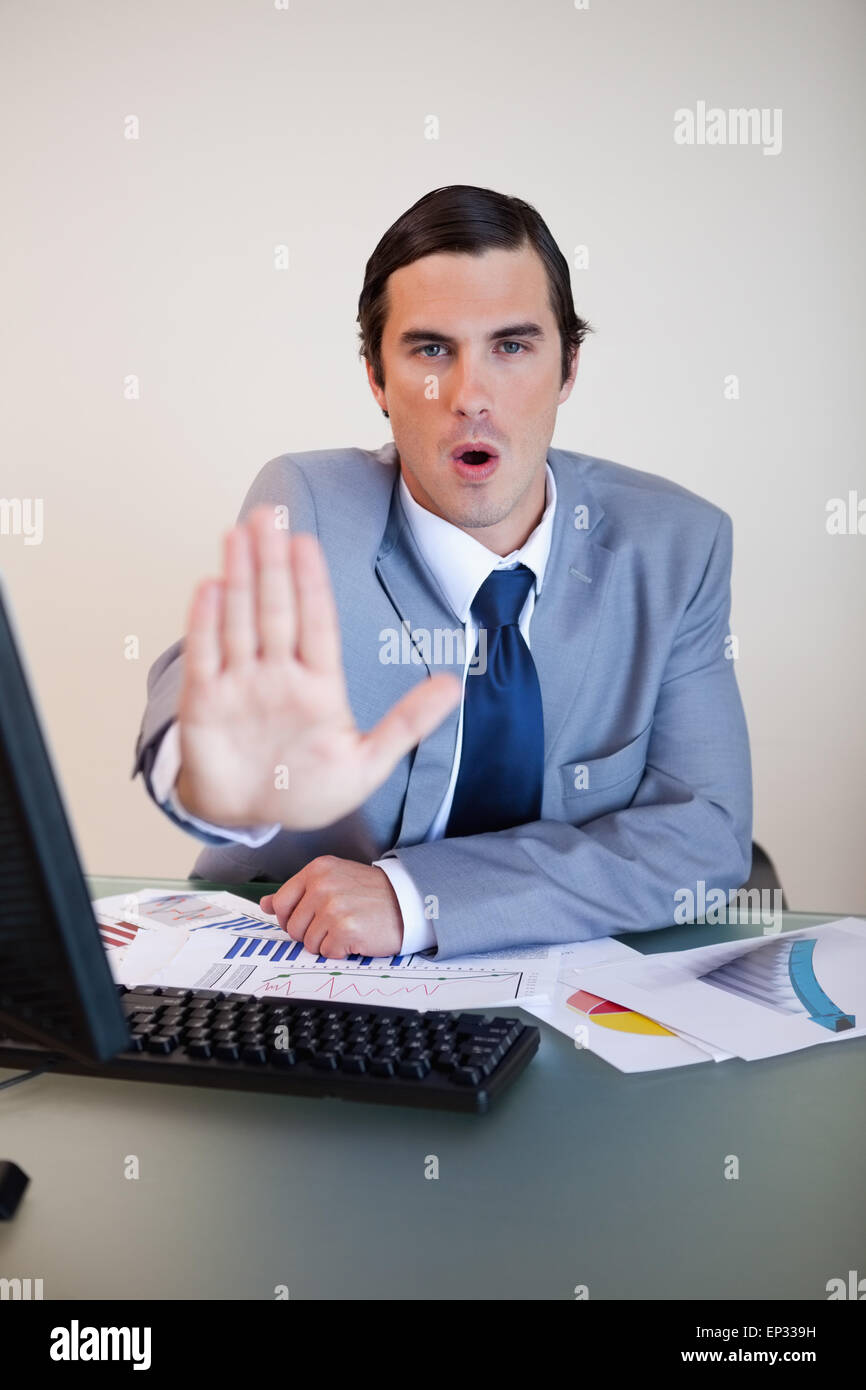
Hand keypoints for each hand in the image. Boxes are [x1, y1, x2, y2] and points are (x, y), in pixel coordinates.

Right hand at [175, 505, 460, 828]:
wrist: (251, 819)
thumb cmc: (307, 789)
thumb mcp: (368, 763)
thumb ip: (408, 723)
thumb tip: (455, 686)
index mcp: (318, 683)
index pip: (316, 621)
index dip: (311, 582)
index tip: (307, 543)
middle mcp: (277, 674)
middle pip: (276, 608)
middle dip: (272, 562)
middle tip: (269, 516)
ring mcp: (240, 685)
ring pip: (240, 621)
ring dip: (239, 579)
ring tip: (238, 535)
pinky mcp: (205, 703)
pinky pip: (206, 658)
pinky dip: (206, 626)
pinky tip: (210, 589)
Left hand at [259, 856, 403, 958]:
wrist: (409, 902)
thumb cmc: (372, 894)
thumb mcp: (334, 880)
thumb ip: (297, 892)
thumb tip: (265, 904)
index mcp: (317, 870)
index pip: (280, 903)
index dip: (291, 917)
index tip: (309, 917)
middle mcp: (322, 886)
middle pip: (292, 926)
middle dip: (311, 932)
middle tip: (336, 921)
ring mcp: (333, 908)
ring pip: (308, 942)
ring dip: (327, 942)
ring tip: (348, 927)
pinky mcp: (344, 929)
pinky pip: (326, 952)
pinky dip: (341, 950)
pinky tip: (356, 936)